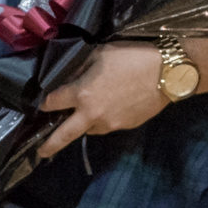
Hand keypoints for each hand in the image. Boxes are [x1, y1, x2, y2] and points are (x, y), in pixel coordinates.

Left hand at [37, 44, 172, 158]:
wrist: (167, 74)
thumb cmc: (132, 58)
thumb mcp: (100, 54)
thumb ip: (79, 68)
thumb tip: (68, 78)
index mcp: (82, 94)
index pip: (53, 103)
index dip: (46, 102)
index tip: (44, 104)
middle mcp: (92, 114)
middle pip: (64, 135)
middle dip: (49, 145)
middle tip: (40, 152)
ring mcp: (109, 124)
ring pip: (88, 130)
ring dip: (83, 124)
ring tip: (88, 112)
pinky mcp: (125, 127)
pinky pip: (106, 126)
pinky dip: (102, 119)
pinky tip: (111, 106)